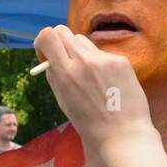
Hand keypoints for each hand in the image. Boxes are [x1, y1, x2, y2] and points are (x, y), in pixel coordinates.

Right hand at [34, 25, 150, 152]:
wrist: (123, 135)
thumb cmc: (90, 123)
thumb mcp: (64, 101)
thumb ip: (55, 76)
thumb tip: (50, 57)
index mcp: (65, 74)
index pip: (48, 36)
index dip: (43, 41)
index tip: (46, 53)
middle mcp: (84, 62)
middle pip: (63, 32)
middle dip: (60, 43)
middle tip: (64, 58)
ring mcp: (104, 60)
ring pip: (84, 42)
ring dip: (80, 53)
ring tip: (89, 78)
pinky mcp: (121, 61)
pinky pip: (102, 54)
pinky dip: (100, 65)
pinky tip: (108, 84)